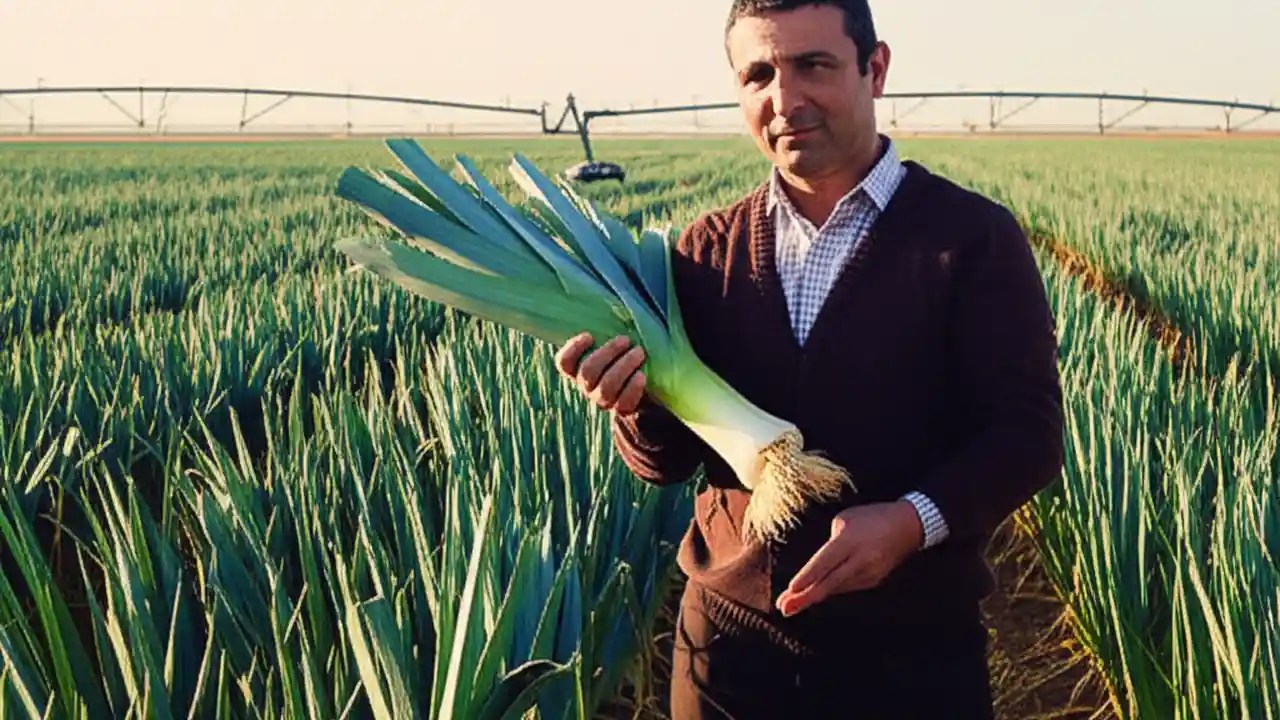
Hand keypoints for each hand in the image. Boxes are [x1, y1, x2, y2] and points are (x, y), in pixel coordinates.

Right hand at [554, 332, 647, 415]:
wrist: (646, 387)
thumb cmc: (626, 357)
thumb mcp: (615, 346)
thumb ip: (608, 334)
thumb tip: (616, 309)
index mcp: (580, 369)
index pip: (564, 364)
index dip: (573, 350)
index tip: (590, 336)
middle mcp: (587, 387)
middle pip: (588, 372)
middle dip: (607, 353)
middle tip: (625, 340)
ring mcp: (603, 400)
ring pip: (606, 387)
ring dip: (623, 367)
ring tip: (639, 353)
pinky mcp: (622, 410)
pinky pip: (623, 403)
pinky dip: (633, 388)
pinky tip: (641, 375)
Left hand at [775, 501, 923, 616]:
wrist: (907, 526)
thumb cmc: (870, 518)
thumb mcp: (844, 521)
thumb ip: (830, 546)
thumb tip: (818, 569)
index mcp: (850, 541)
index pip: (824, 563)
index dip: (807, 578)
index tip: (791, 589)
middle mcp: (860, 560)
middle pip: (829, 583)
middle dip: (805, 598)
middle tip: (784, 608)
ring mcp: (869, 573)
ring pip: (835, 588)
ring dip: (813, 597)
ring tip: (791, 606)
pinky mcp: (874, 581)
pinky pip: (846, 587)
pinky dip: (829, 590)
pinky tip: (813, 595)